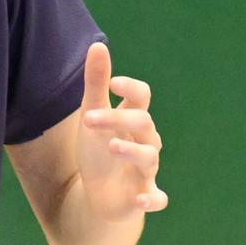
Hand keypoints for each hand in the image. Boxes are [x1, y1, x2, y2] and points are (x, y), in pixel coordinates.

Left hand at [75, 42, 168, 221]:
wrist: (99, 197)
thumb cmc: (98, 152)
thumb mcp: (93, 116)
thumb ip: (97, 83)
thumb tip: (98, 44)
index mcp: (133, 120)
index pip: (142, 97)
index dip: (131, 88)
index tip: (113, 84)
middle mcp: (144, 142)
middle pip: (143, 123)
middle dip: (119, 119)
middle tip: (88, 120)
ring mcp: (145, 170)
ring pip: (149, 157)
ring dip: (133, 151)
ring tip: (111, 147)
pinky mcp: (143, 196)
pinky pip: (157, 198)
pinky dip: (152, 199)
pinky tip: (140, 199)